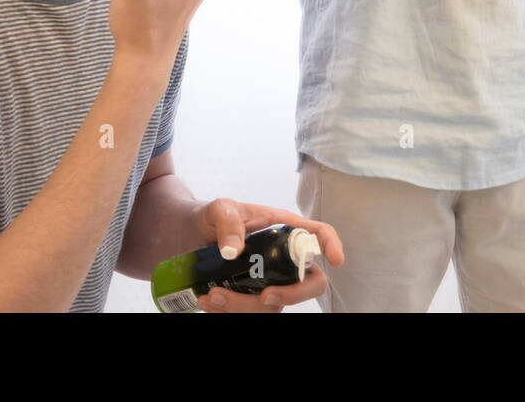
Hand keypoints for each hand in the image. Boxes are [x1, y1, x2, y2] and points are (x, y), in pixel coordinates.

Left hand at [190, 198, 344, 312]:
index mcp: (284, 229)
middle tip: (265, 296)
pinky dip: (228, 313)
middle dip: (293, 295)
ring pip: (275, 305)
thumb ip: (228, 221)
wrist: (189, 237)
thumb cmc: (213, 217)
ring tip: (212, 296)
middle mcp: (283, 258)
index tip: (335, 260)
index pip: (318, 234)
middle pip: (309, 283)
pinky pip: (250, 314)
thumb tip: (233, 250)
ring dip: (244, 307)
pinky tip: (207, 301)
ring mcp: (269, 281)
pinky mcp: (250, 298)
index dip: (331, 245)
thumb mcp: (219, 209)